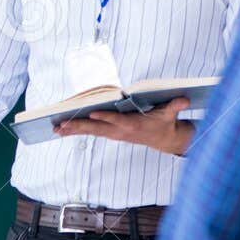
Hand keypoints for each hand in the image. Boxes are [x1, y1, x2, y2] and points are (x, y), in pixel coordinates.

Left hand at [56, 98, 192, 154]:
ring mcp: (114, 133)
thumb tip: (184, 99)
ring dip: (72, 130)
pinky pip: (91, 131)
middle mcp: (120, 131)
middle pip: (97, 128)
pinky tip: (63, 129)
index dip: (105, 117)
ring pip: (90, 131)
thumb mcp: (172, 114)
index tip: (92, 113)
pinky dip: (76, 130)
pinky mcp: (111, 133)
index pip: (117, 121)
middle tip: (60, 126)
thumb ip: (176, 106)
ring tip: (55, 129)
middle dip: (78, 126)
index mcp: (133, 125)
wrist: (165, 139)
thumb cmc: (165, 121)